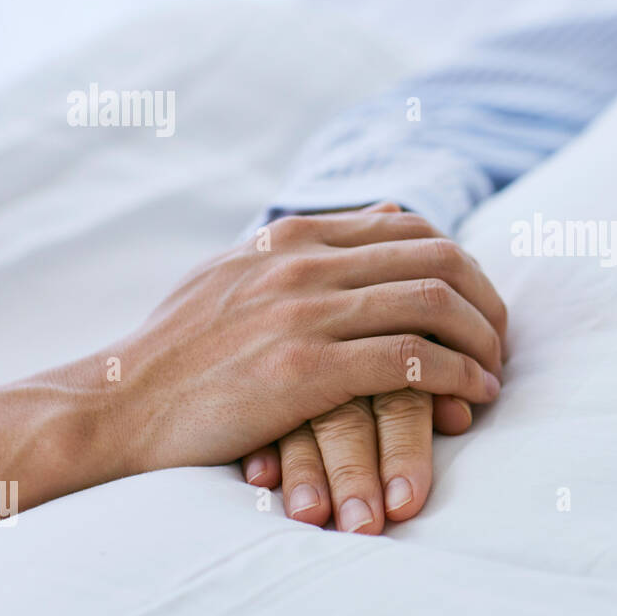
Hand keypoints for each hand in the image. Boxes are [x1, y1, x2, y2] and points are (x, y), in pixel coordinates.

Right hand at [0, 205, 507, 554]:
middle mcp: (304, 261)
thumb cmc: (178, 350)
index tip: (479, 306)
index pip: (413, 228)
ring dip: (483, 343)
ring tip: (495, 375)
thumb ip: (313, 242)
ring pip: (435, 305)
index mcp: (292, 235)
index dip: (464, 266)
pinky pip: (412, 362)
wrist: (114, 405)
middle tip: (501, 342)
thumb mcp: (239, 272)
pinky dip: (458, 379)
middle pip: (439, 258)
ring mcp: (304, 312)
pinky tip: (472, 401)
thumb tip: (392, 210)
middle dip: (488, 301)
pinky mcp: (305, 370)